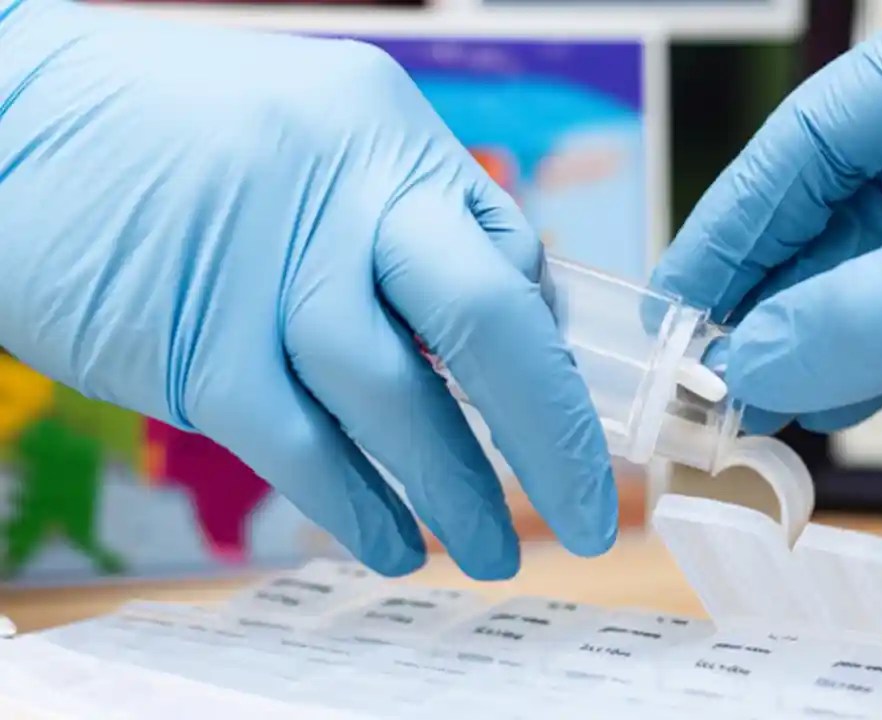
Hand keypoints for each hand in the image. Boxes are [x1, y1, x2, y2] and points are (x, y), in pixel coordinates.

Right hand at [0, 0, 616, 577]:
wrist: (8, 118)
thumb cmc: (174, 141)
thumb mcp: (317, 137)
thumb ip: (409, 220)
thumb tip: (512, 319)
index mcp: (384, 133)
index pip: (509, 255)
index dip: (543, 357)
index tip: (559, 424)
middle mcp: (339, 192)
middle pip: (482, 323)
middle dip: (549, 434)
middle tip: (591, 515)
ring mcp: (263, 271)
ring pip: (396, 402)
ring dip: (457, 491)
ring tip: (495, 548)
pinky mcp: (194, 347)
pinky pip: (303, 448)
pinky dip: (361, 507)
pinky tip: (398, 545)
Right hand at [653, 0, 881, 434]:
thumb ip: (863, 317)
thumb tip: (751, 362)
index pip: (814, 134)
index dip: (735, 222)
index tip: (681, 300)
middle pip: (845, 198)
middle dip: (778, 289)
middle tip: (714, 370)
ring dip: (829, 328)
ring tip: (765, 399)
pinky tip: (842, 393)